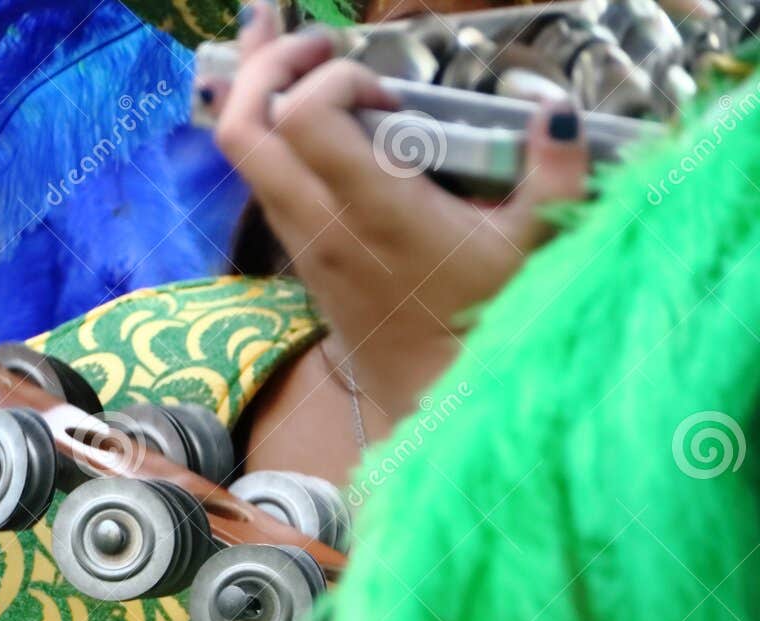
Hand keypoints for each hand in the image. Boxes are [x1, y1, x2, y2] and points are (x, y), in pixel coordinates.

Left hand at [209, 4, 588, 421]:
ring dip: (261, 95)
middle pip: (243, 129)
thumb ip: (554, 171)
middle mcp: (319, 225)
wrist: (439, 398)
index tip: (389, 95)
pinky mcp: (301, 254)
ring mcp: (301, 241)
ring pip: (244, 155)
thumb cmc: (487, 321)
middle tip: (315, 44)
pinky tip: (305, 111)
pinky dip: (273, 135)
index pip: (305, 117)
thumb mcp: (537, 245)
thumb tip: (552, 109)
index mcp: (371, 213)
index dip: (335, 81)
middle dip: (265, 66)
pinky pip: (264, 181)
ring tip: (296, 53)